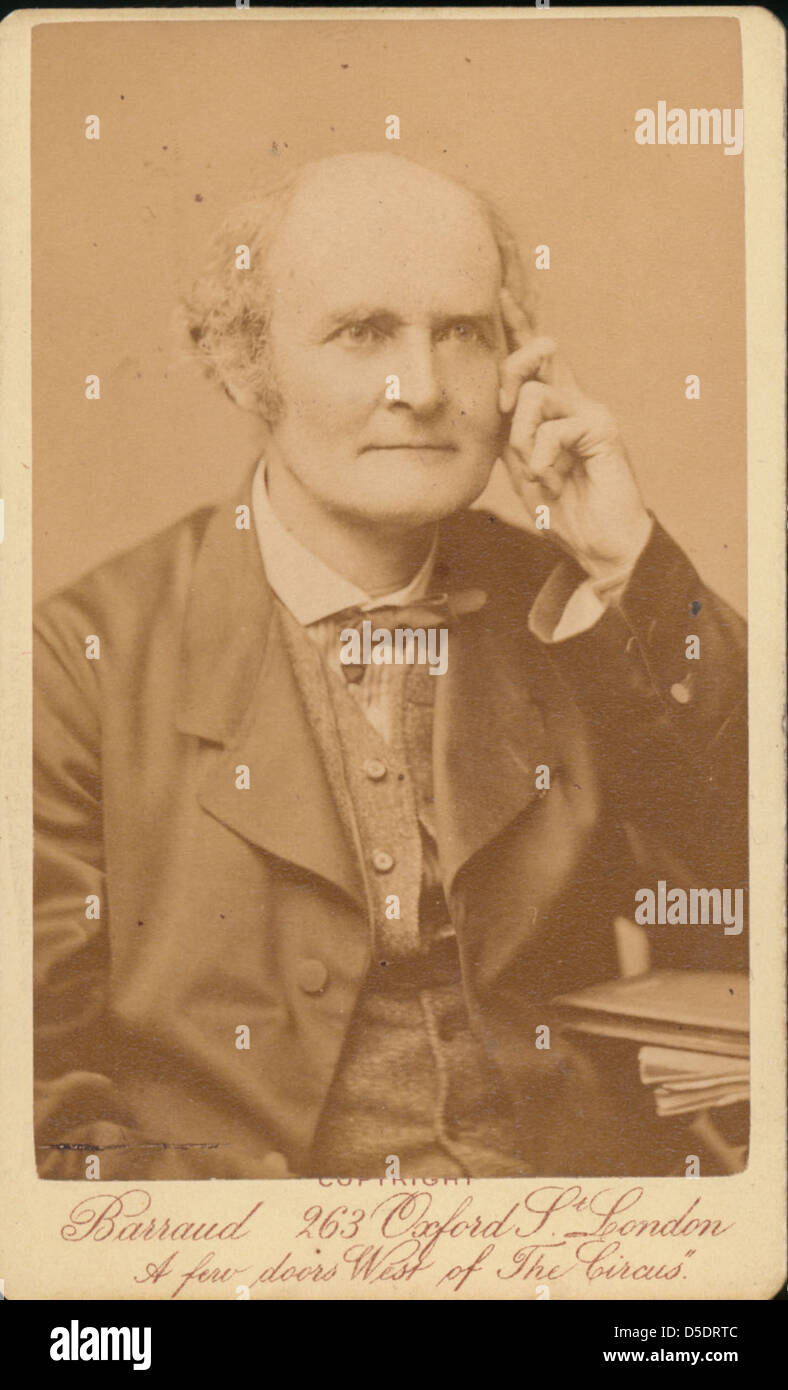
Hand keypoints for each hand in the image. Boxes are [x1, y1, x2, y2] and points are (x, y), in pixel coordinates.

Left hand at [498, 289, 651, 581]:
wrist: (600, 545)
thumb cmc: (563, 507)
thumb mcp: (521, 464)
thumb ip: (508, 430)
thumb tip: (494, 402)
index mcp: (554, 406)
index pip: (536, 355)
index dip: (519, 321)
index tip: (501, 289)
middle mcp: (575, 399)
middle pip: (538, 351)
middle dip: (508, 373)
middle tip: (502, 413)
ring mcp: (591, 410)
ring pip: (534, 396)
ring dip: (524, 441)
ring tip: (537, 472)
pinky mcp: (603, 427)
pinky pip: (552, 430)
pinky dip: (543, 461)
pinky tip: (554, 481)